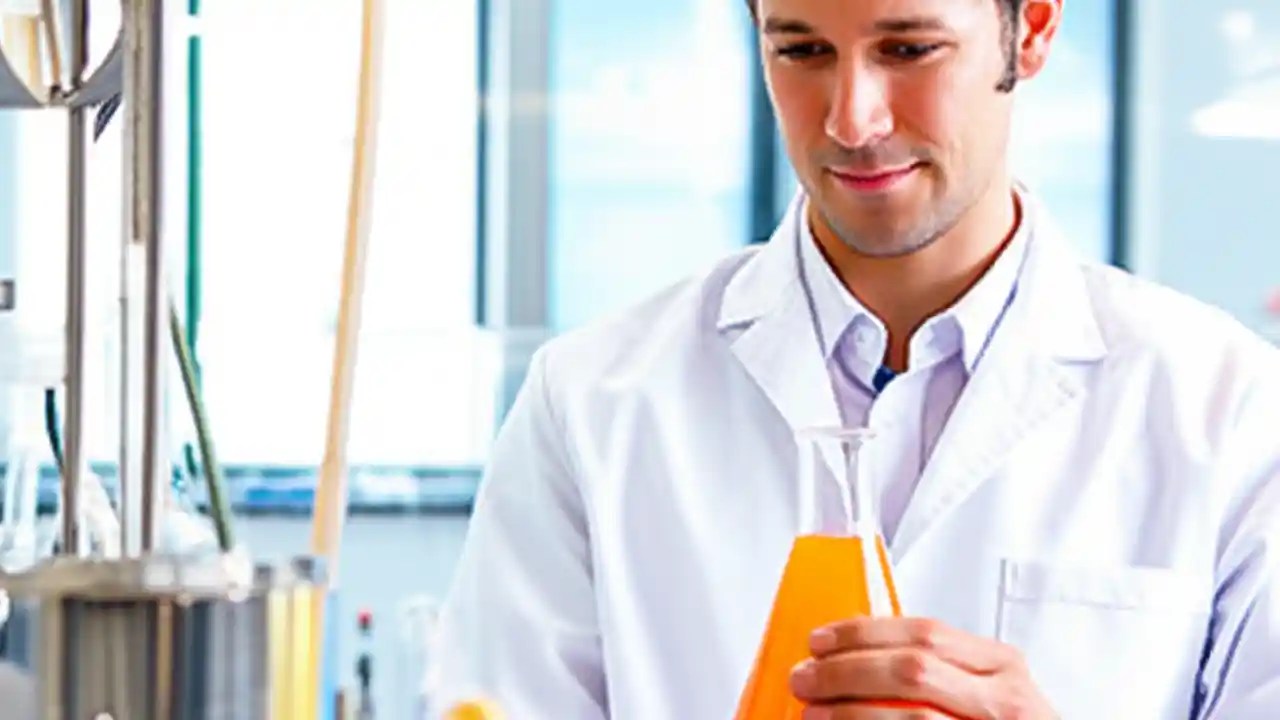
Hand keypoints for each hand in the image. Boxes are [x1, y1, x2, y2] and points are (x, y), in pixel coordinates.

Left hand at [788, 617, 1056, 718]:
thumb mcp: (986, 689)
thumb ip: (941, 669)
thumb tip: (855, 659)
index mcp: (1001, 665)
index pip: (924, 633)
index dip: (863, 633)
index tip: (820, 640)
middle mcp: (1004, 699)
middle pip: (912, 670)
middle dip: (847, 671)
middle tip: (805, 678)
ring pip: (913, 717)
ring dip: (850, 713)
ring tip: (812, 712)